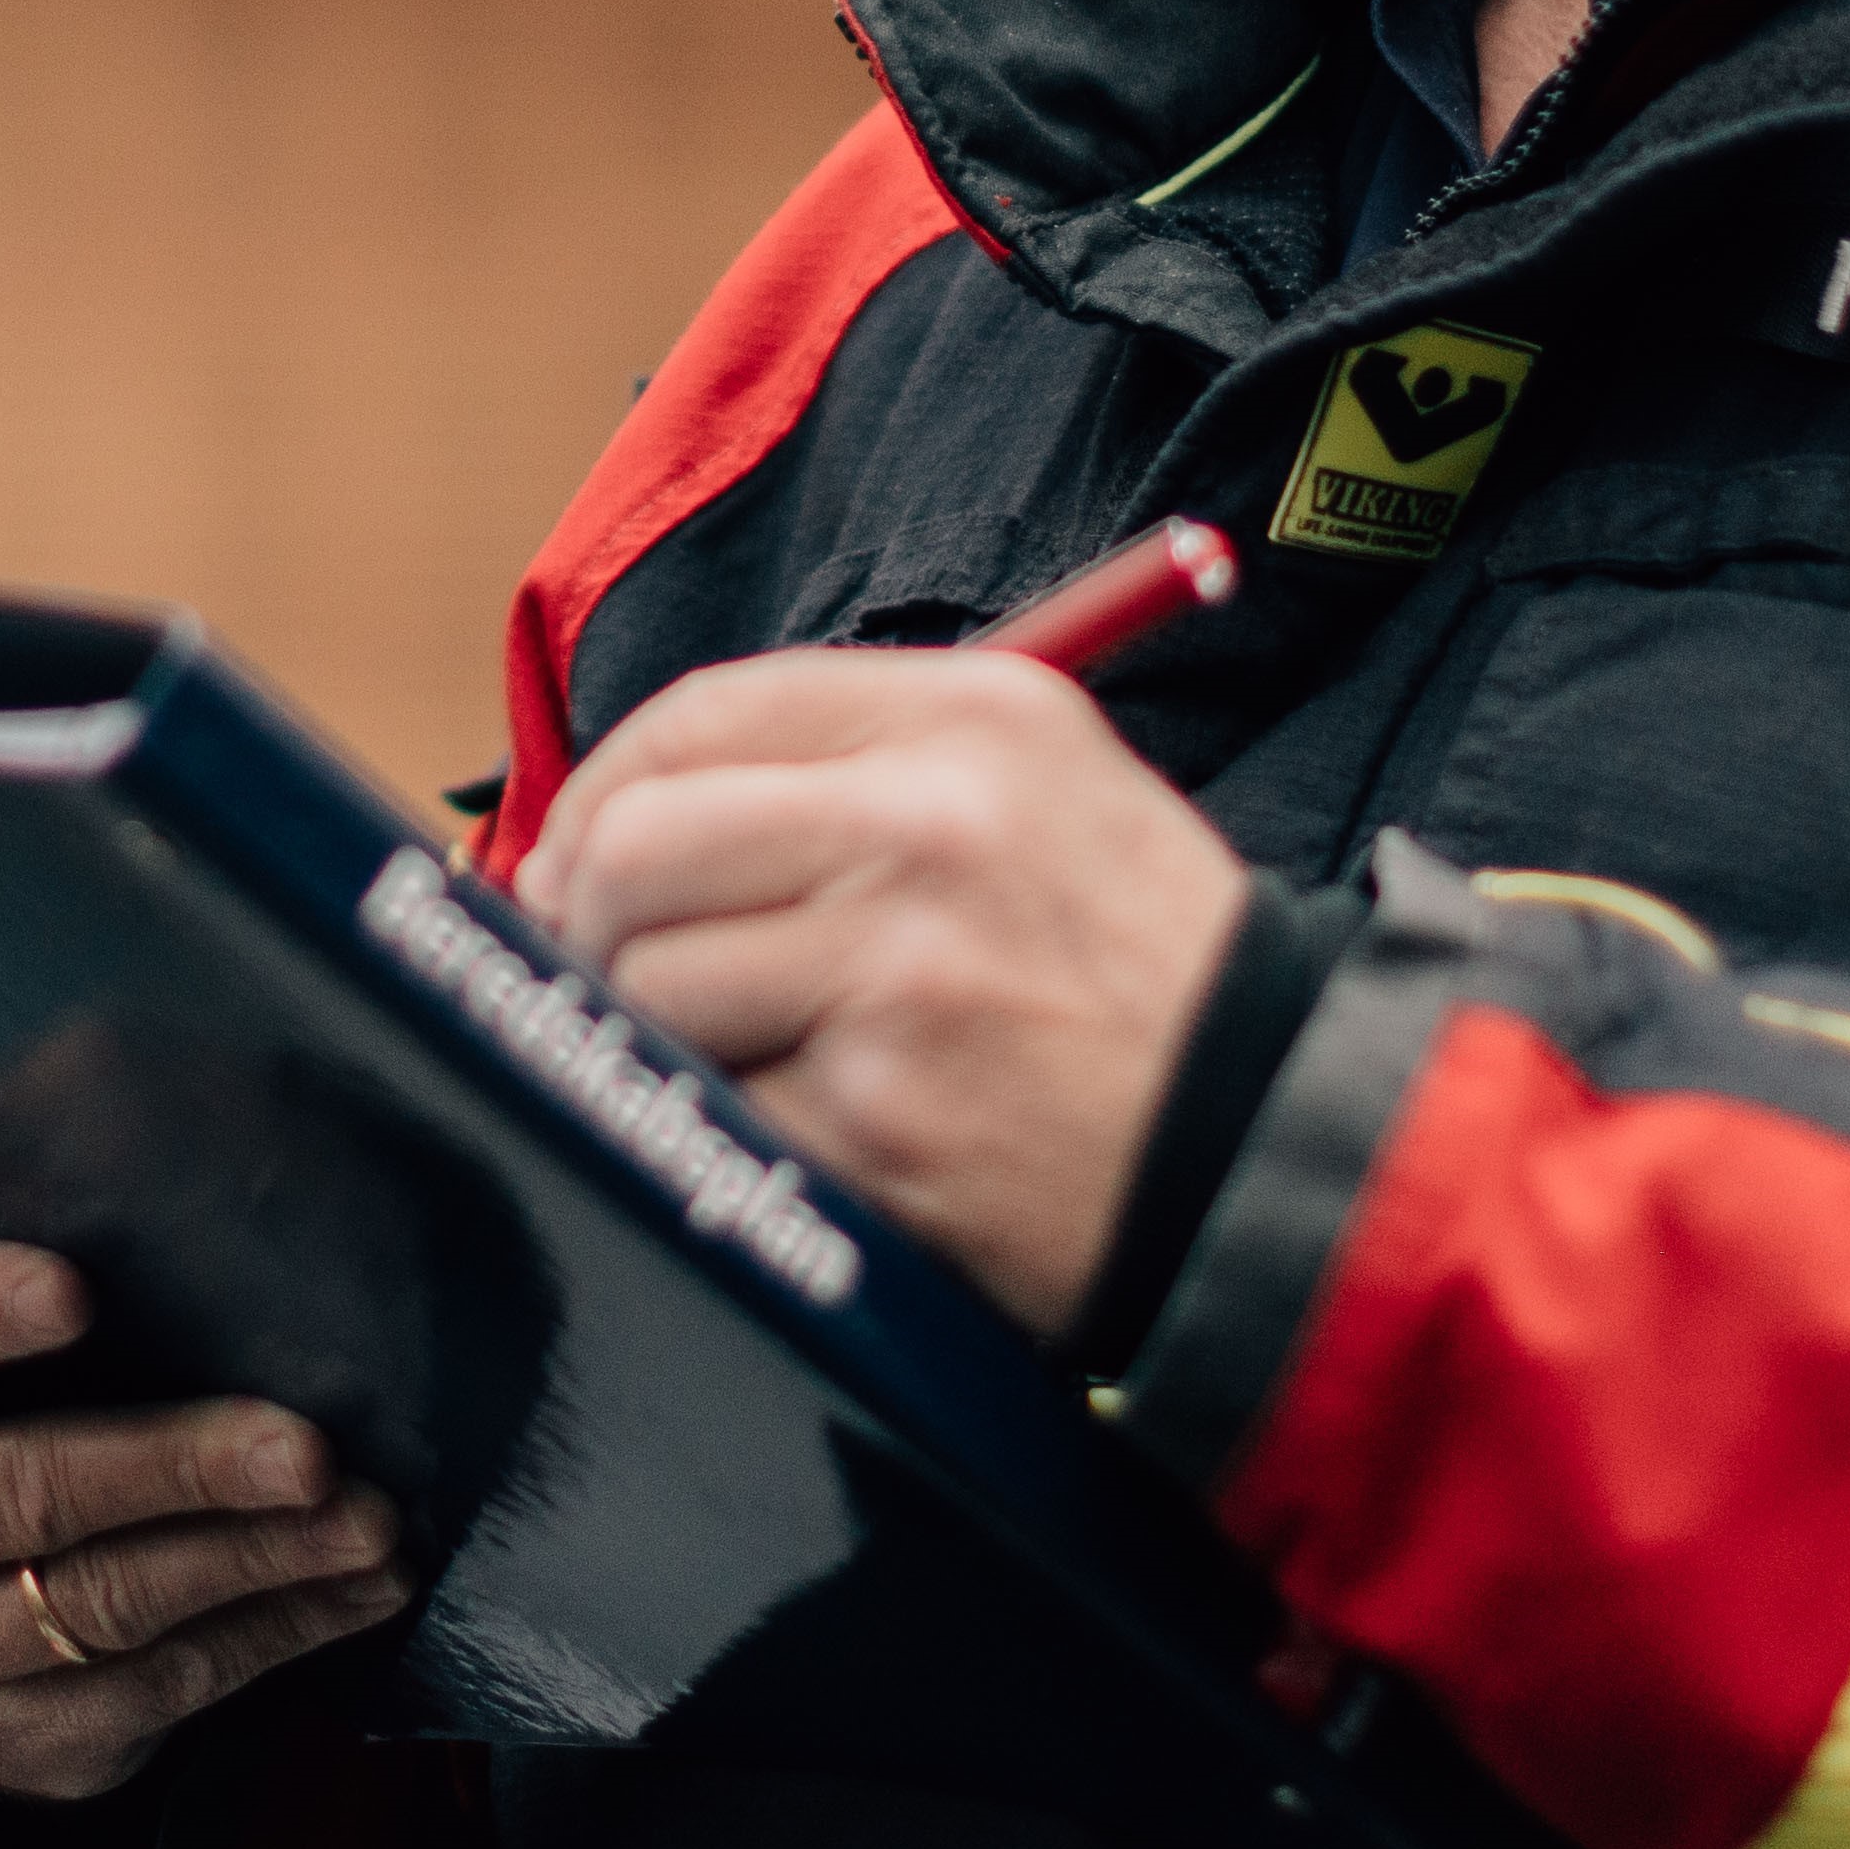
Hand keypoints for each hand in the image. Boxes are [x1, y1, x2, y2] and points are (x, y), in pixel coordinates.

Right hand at [0, 1244, 414, 1802]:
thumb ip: (14, 1262)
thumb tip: (199, 1171)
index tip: (75, 1286)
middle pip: (10, 1500)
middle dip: (177, 1469)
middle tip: (311, 1449)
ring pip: (93, 1613)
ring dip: (253, 1565)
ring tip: (373, 1523)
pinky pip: (145, 1697)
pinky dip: (265, 1638)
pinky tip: (350, 1589)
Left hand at [513, 647, 1252, 1336]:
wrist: (1267, 1137)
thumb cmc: (1138, 969)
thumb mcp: (1042, 789)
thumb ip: (858, 762)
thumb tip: (629, 809)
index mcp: (973, 717)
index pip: (705, 711)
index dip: (607, 784)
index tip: (582, 848)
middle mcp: (933, 825)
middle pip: (643, 841)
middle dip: (595, 915)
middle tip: (611, 963)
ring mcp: (902, 974)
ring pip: (651, 983)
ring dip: (661, 1035)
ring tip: (744, 1055)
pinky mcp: (882, 1114)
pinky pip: (714, 1108)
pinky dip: (738, 1130)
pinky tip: (816, 1130)